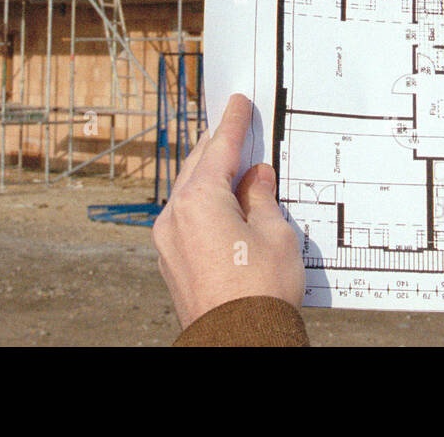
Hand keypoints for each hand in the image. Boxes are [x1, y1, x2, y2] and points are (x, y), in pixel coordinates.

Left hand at [153, 93, 304, 328]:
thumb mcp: (275, 234)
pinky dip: (205, 202)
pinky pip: (187, 217)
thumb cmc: (260, 291)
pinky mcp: (171, 261)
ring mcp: (168, 240)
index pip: (219, 149)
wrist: (239, 341)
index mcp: (199, 201)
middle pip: (198, 166)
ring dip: (211, 175)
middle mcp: (175, 215)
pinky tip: (225, 204)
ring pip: (189, 192)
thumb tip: (256, 178)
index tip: (237, 103)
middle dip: (218, 146)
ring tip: (234, 165)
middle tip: (234, 126)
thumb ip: (262, 198)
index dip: (232, 124)